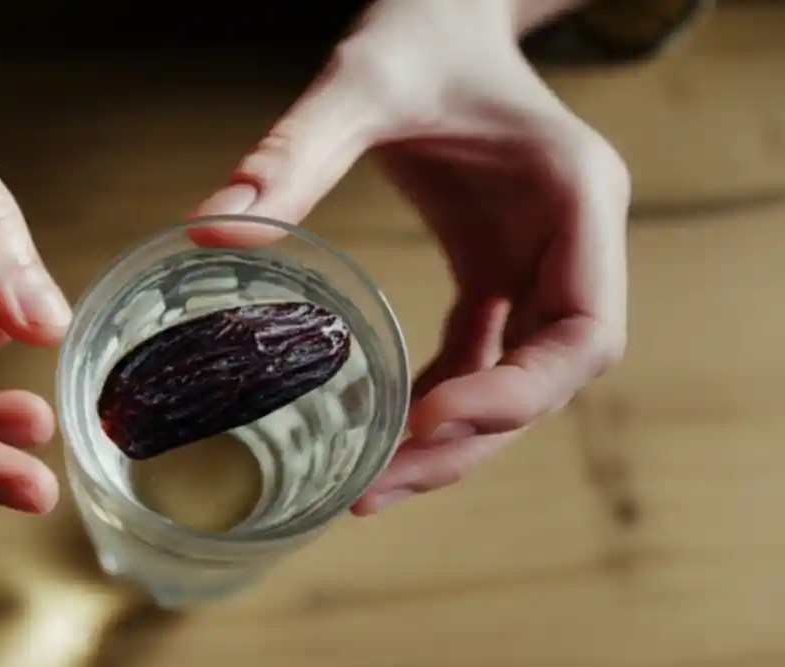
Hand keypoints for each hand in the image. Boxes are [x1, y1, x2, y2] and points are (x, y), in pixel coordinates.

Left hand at [191, 0, 628, 513]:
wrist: (444, 7)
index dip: (518, 394)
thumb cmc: (422, 30)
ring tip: (365, 489)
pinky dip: (431, 401)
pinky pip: (476, 355)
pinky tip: (374, 433)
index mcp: (576, 201)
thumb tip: (210, 227)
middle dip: (470, 441)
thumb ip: (296, 150)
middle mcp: (572, 245)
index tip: (427, 420)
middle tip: (374, 488)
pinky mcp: (497, 269)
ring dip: (449, 442)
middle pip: (548, 380)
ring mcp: (539, 262)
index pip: (585, 334)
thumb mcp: (363, 80)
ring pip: (514, 383)